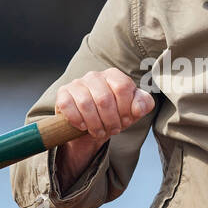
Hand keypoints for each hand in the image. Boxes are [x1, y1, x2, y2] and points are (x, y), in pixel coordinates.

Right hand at [54, 68, 154, 183]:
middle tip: (113, 129)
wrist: (91, 127)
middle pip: (104, 99)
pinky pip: (68, 106)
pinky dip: (77, 120)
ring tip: (100, 131)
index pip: (123, 87)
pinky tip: (83, 126)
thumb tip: (138, 107)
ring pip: (86, 104)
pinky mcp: (63, 93)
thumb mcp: (134, 111)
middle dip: (111, 120)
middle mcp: (94, 76)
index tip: (126, 120)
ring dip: (95, 124)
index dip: (126, 108)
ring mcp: (77, 83)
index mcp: (114, 75)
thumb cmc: (114, 115)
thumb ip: (144, 104)